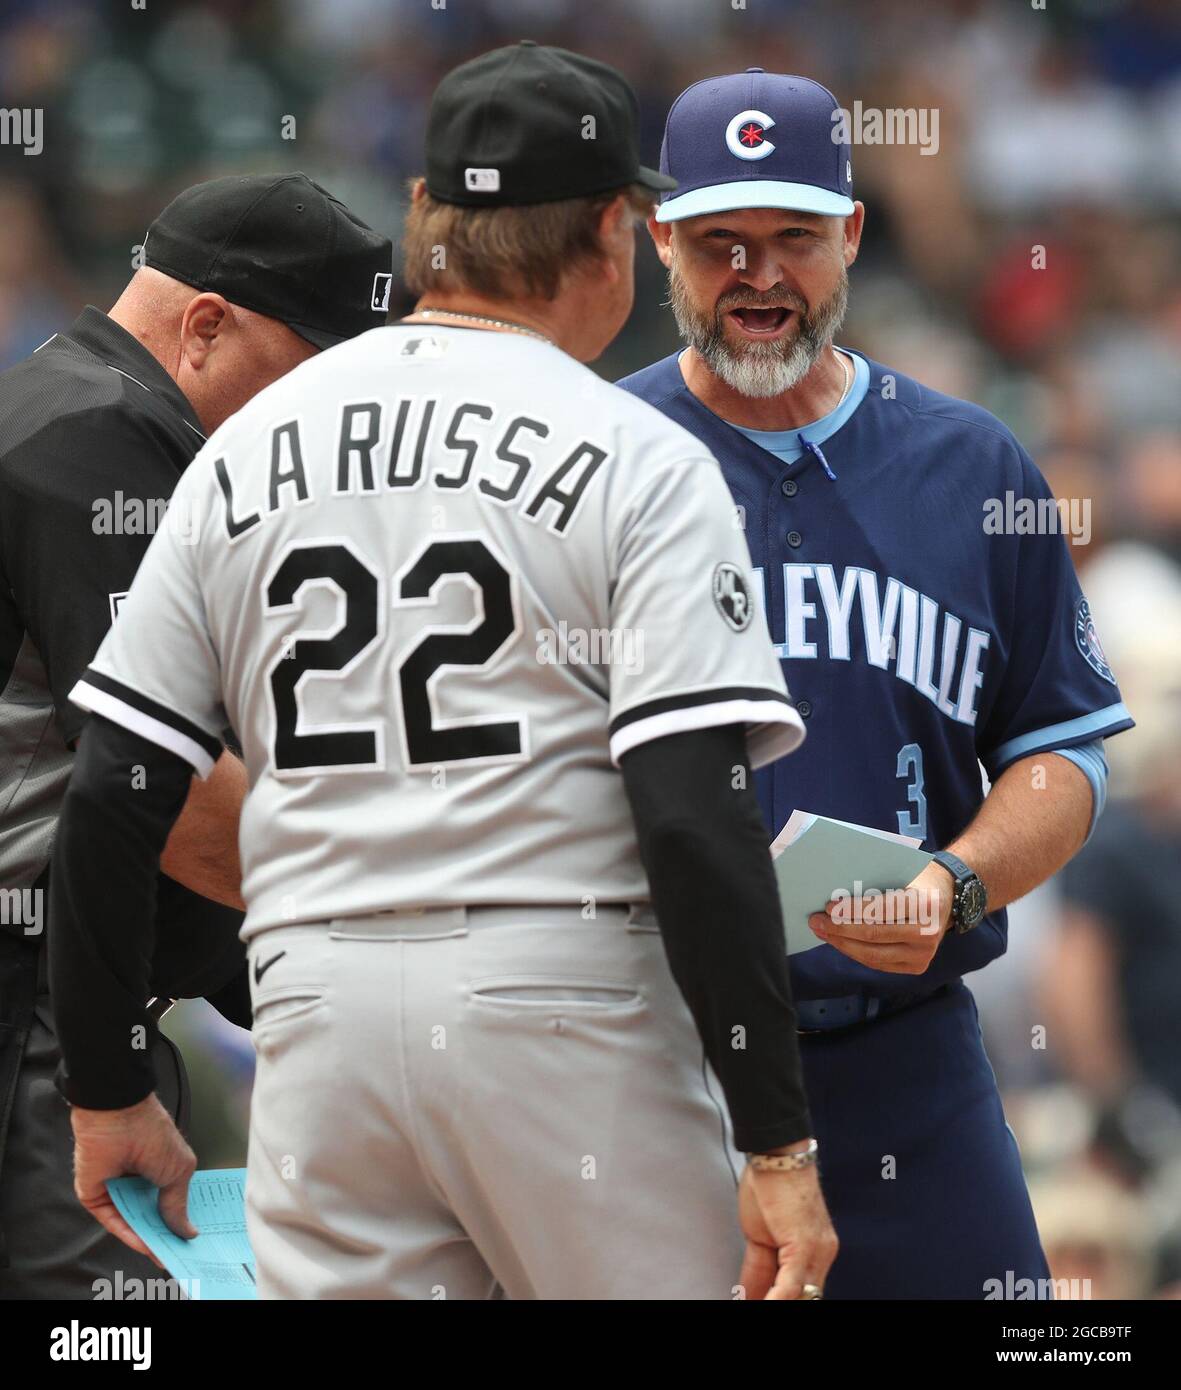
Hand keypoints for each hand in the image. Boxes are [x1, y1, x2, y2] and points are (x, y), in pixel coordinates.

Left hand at [69, 1092, 197, 1261]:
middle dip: (165, 1234)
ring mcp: (118, 1189)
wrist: (117, 1118)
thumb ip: (178, 1205)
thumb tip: (187, 1231)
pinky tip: (144, 1244)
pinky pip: (113, 1221)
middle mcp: (139, 1180)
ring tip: (164, 1254)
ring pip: (132, 1221)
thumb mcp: (179, 1171)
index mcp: (162, 1168)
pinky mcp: (97, 1197)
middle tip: (179, 1253)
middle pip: (152, 1214)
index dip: (183, 1219)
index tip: (195, 1239)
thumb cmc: (153, 1134)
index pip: (172, 1200)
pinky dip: (127, 1234)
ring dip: (147, 1238)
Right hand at [738, 1147, 838, 1299]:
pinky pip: (791, 1284)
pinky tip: (765, 1303)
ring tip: (752, 1305)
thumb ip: (759, 1265)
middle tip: (752, 1303)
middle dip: (778, 1302)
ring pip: (801, 1295)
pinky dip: (776, 1299)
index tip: (758, 1301)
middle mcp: (822, 1253)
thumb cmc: (769, 1184)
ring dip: (775, 1302)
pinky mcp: (804, 1246)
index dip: (777, 1299)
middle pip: (804, 1295)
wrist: (777, 1154)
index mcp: (814, 1250)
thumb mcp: (759, 1233)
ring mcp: (816, 1252)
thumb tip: (748, 1291)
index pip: (797, 1290)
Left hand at [807, 860, 953, 973]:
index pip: (881, 910)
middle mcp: (929, 933)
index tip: (829, 906)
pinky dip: (855, 953)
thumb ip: (875, 882)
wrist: (948, 895)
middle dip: (840, 929)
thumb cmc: (917, 877)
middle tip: (816, 920)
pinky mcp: (917, 966)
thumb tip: (834, 895)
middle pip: (874, 935)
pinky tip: (839, 942)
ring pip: (873, 954)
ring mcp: (924, 954)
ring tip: (822, 932)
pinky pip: (879, 963)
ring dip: (842, 944)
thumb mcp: (902, 870)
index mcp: (926, 904)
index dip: (852, 910)